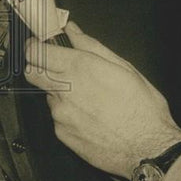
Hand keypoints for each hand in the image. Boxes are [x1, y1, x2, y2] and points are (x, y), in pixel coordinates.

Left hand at [24, 22, 180, 179]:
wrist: (149, 150)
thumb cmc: (143, 109)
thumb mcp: (124, 68)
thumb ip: (91, 46)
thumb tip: (72, 30)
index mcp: (79, 68)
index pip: (36, 52)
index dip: (34, 46)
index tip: (38, 45)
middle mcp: (64, 90)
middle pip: (31, 73)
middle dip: (38, 66)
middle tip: (54, 67)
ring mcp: (61, 114)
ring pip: (47, 95)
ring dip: (59, 92)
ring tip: (88, 98)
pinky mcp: (62, 134)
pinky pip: (58, 117)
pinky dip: (68, 113)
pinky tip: (90, 117)